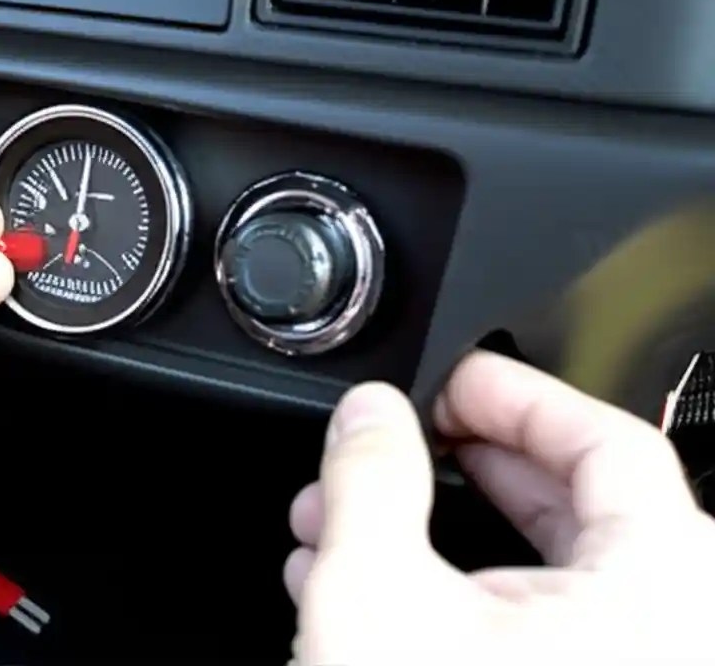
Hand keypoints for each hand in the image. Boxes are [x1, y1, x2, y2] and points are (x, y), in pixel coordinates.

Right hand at [284, 352, 714, 664]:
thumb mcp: (376, 593)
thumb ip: (370, 479)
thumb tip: (368, 414)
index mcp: (663, 589)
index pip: (610, 441)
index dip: (515, 397)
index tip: (453, 386)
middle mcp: (669, 632)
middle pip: (572, 504)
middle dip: (456, 467)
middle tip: (408, 441)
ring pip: (537, 572)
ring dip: (431, 535)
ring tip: (348, 524)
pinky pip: (525, 628)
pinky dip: (448, 597)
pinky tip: (366, 592)